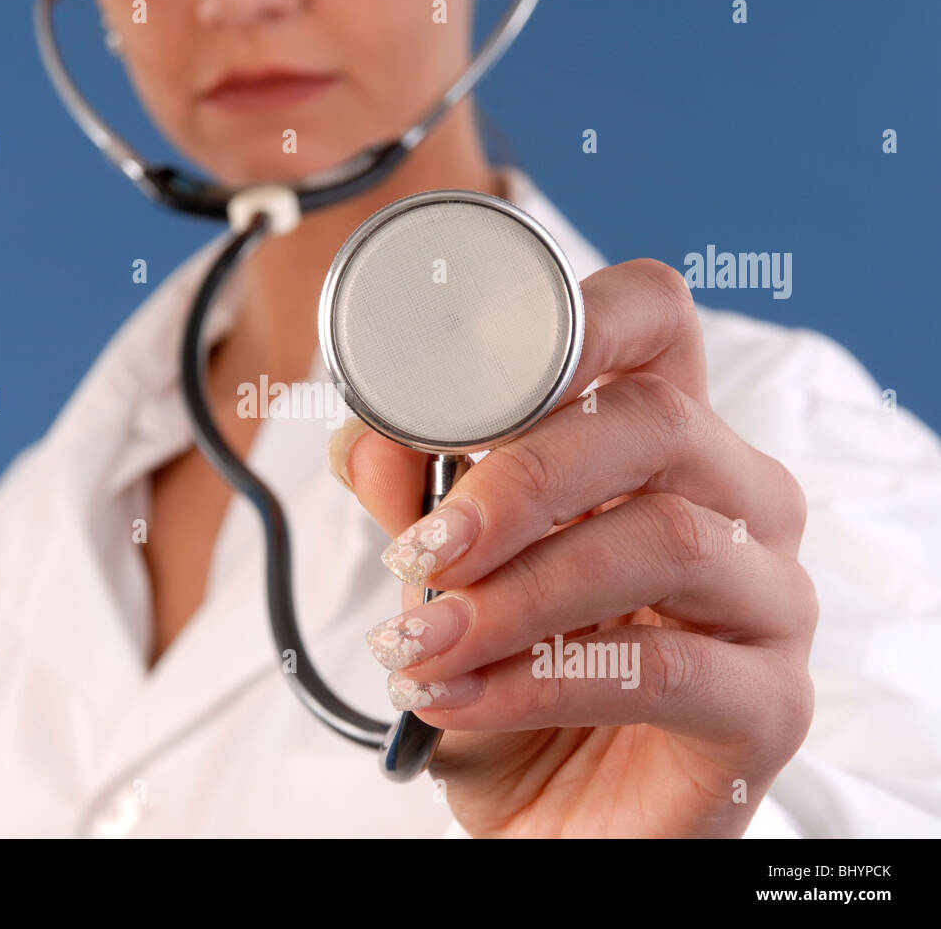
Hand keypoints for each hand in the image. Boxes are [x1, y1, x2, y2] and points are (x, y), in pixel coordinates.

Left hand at [333, 259, 816, 836]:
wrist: (556, 820)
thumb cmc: (509, 682)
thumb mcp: (443, 580)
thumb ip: (413, 498)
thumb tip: (368, 437)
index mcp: (657, 443)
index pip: (648, 319)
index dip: (565, 321)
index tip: (444, 386)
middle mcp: (734, 500)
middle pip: (653, 421)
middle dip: (517, 481)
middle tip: (424, 549)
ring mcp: (767, 599)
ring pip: (665, 541)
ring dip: (517, 594)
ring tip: (423, 642)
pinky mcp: (771, 703)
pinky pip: (664, 670)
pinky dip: (539, 681)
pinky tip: (461, 700)